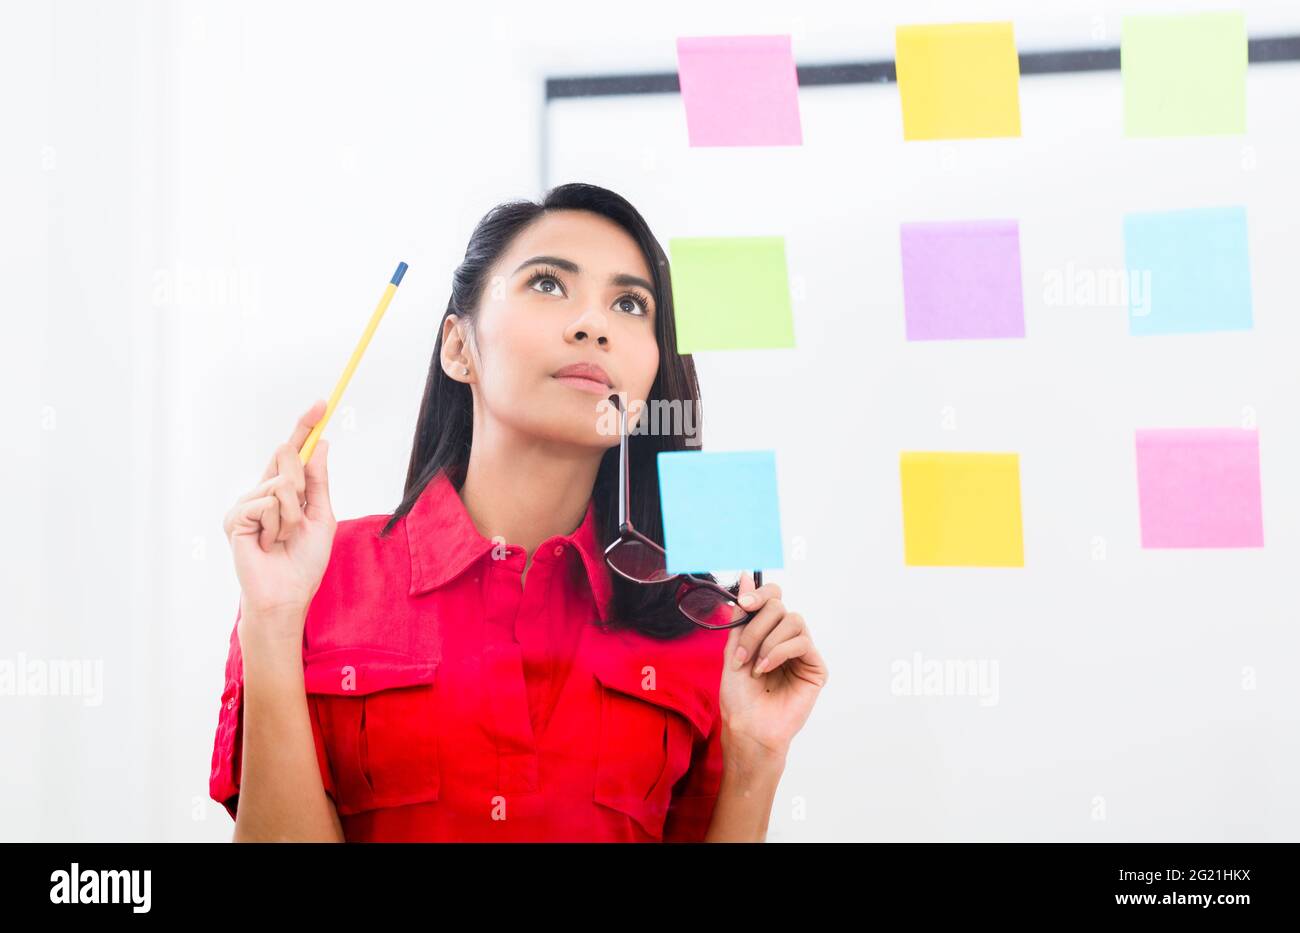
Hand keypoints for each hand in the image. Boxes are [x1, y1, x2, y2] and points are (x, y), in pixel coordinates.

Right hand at [222, 400, 336, 641]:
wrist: (288, 594)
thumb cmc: (304, 561)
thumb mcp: (321, 517)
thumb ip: (318, 482)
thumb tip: (322, 444)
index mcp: (282, 492)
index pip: (292, 453)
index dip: (304, 427)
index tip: (321, 403)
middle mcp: (261, 492)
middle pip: (286, 458)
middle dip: (301, 485)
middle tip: (298, 521)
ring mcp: (246, 504)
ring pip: (281, 484)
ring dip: (293, 516)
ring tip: (283, 539)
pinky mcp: (236, 518)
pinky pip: (267, 503)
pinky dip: (278, 525)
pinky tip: (269, 544)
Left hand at [719, 573, 827, 760]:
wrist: (747, 728)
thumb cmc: (739, 697)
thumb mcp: (733, 649)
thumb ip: (741, 617)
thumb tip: (745, 578)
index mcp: (767, 633)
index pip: (772, 598)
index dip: (760, 593)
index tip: (744, 602)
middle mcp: (785, 639)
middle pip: (779, 606)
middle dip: (755, 626)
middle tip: (741, 652)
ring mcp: (802, 653)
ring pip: (793, 620)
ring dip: (767, 640)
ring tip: (754, 665)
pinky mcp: (815, 667)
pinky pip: (802, 642)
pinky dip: (779, 651)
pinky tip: (766, 668)